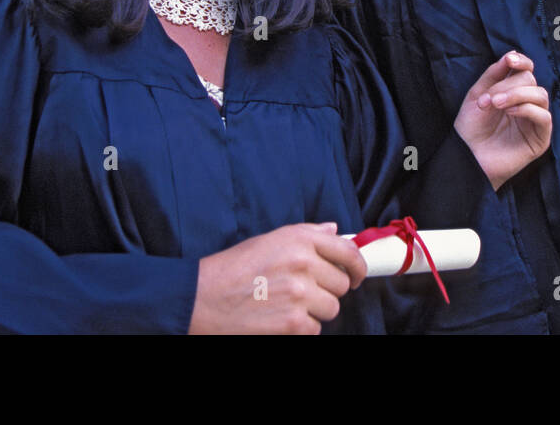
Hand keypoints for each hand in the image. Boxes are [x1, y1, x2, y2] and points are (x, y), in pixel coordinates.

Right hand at [188, 222, 367, 333]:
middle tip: (303, 292)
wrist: (201, 299)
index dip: (358, 266)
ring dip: (315, 311)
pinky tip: (279, 319)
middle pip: (342, 283)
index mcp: (300, 238)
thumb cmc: (233, 268)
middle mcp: (304, 262)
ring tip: (288, 306)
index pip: (348, 251)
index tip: (357, 276)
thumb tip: (335, 231)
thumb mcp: (269, 240)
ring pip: (331, 308)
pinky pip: (316, 329)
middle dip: (327, 290)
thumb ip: (306, 234)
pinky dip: (301, 329)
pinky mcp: (294, 322)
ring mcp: (301, 293)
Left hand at [453, 51, 552, 190]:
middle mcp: (527, 105)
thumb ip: (494, 74)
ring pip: (541, 95)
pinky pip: (544, 117)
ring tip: (496, 104)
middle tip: (489, 100)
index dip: (522, 62)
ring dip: (517, 95)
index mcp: (513, 93)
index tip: (510, 61)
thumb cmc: (470, 128)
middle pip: (530, 80)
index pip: (527, 70)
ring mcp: (535, 122)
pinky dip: (527, 109)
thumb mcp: (478, 94)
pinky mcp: (540, 139)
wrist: (465, 156)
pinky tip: (510, 113)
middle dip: (508, 86)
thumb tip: (511, 54)